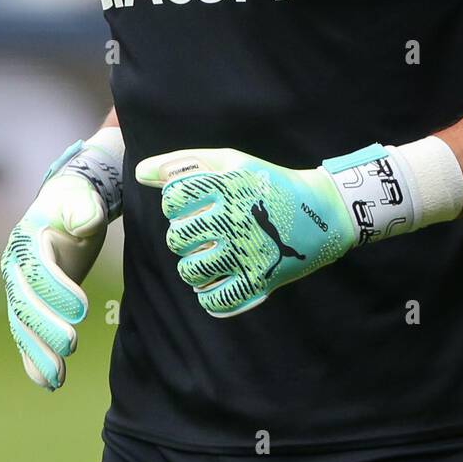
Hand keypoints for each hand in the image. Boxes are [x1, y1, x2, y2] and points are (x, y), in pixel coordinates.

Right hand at [1, 131, 123, 388]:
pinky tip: (50, 383)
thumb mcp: (81, 196)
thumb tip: (84, 223)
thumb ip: (83, 207)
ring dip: (38, 353)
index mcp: (26, 240)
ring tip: (59, 377)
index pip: (37, 270)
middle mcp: (15, 268)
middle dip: (46, 327)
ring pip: (23, 326)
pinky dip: (34, 360)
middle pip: (25, 303)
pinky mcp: (29, 306)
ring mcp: (18, 290)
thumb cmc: (76, 201)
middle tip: (71, 346)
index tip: (83, 310)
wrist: (64, 208)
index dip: (57, 290)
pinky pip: (26, 336)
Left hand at [136, 146, 356, 317]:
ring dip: (193, 266)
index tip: (193, 205)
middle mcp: (235, 219)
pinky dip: (208, 295)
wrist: (321, 213)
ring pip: (190, 271)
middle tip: (204, 233)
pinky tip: (216, 281)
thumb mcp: (231, 162)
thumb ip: (184, 164)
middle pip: (178, 237)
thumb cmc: (268, 183)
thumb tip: (141, 173)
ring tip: (208, 256)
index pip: (173, 198)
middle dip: (183, 236)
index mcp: (228, 186)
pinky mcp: (258, 281)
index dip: (176, 203)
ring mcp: (246, 253)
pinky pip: (214, 300)